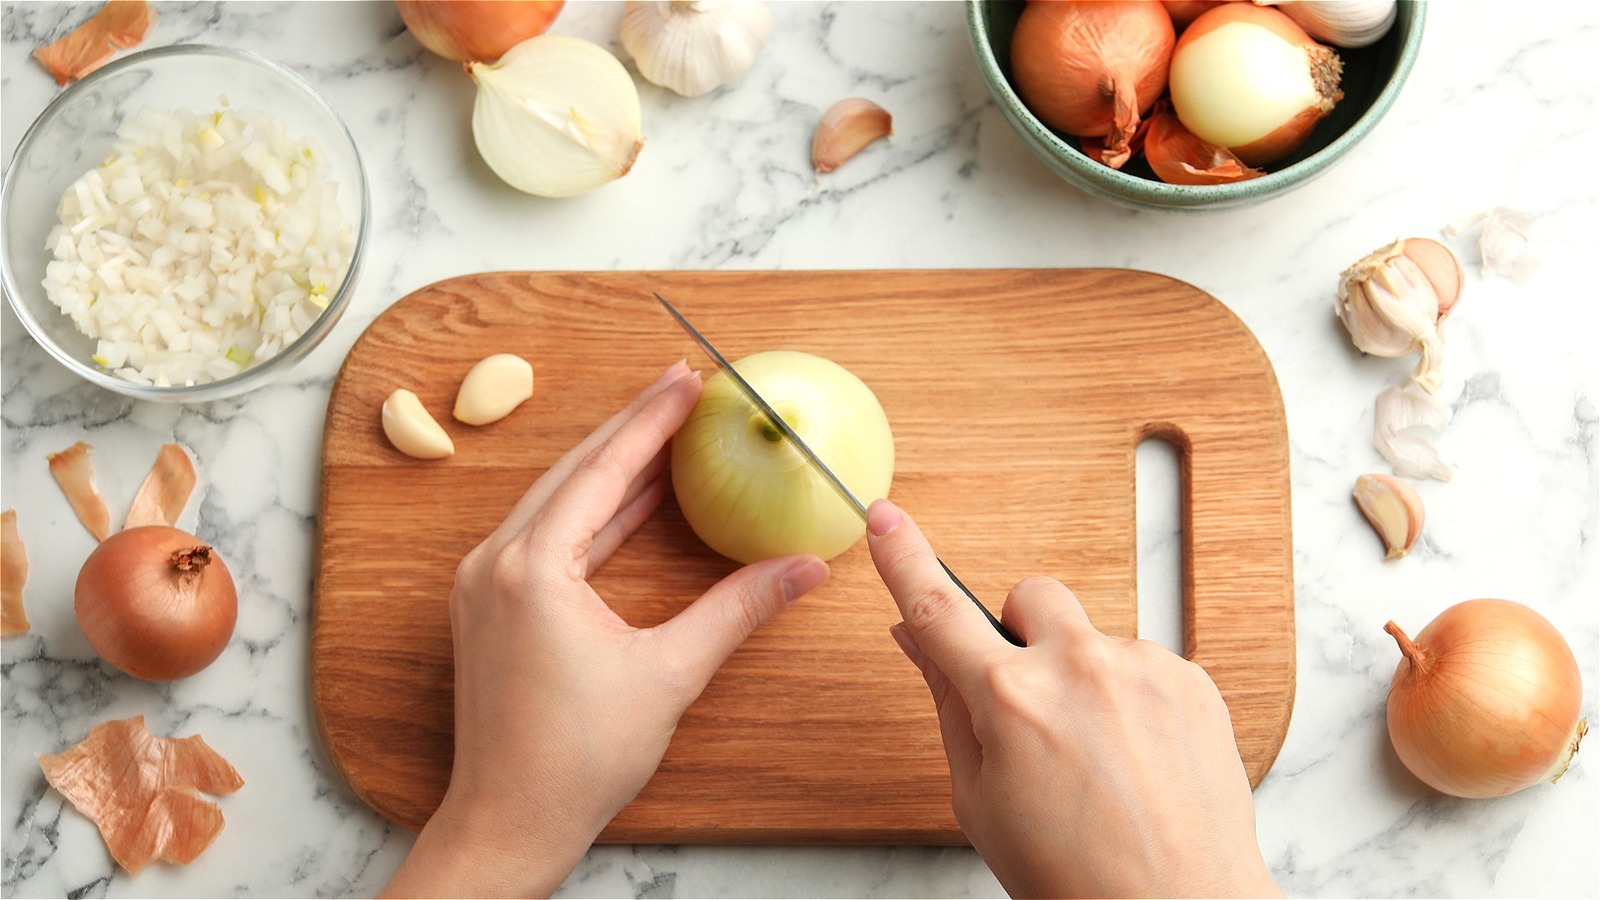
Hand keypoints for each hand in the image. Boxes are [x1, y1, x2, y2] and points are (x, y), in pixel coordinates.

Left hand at [383, 361, 829, 897]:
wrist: (509, 822)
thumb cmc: (576, 759)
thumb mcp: (669, 675)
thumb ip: (737, 610)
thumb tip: (803, 567)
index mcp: (532, 568)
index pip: (602, 470)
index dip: (652, 421)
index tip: (689, 380)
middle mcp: (495, 562)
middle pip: (573, 470)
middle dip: (631, 428)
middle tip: (681, 388)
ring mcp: (485, 584)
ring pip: (556, 500)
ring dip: (611, 467)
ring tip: (665, 434)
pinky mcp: (489, 606)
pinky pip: (545, 535)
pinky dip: (591, 512)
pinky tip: (631, 501)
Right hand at [865, 500, 1280, 898]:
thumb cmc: (1075, 874)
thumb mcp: (980, 800)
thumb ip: (950, 705)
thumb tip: (918, 639)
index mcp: (1010, 700)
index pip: (938, 610)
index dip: (903, 558)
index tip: (884, 517)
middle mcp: (1078, 667)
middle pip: (1030, 597)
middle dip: (1022, 633)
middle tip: (1031, 700)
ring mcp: (1143, 667)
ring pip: (1092, 638)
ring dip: (1085, 677)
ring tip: (1101, 760)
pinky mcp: (1192, 679)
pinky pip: (1142, 664)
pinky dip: (1133, 700)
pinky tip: (1138, 760)